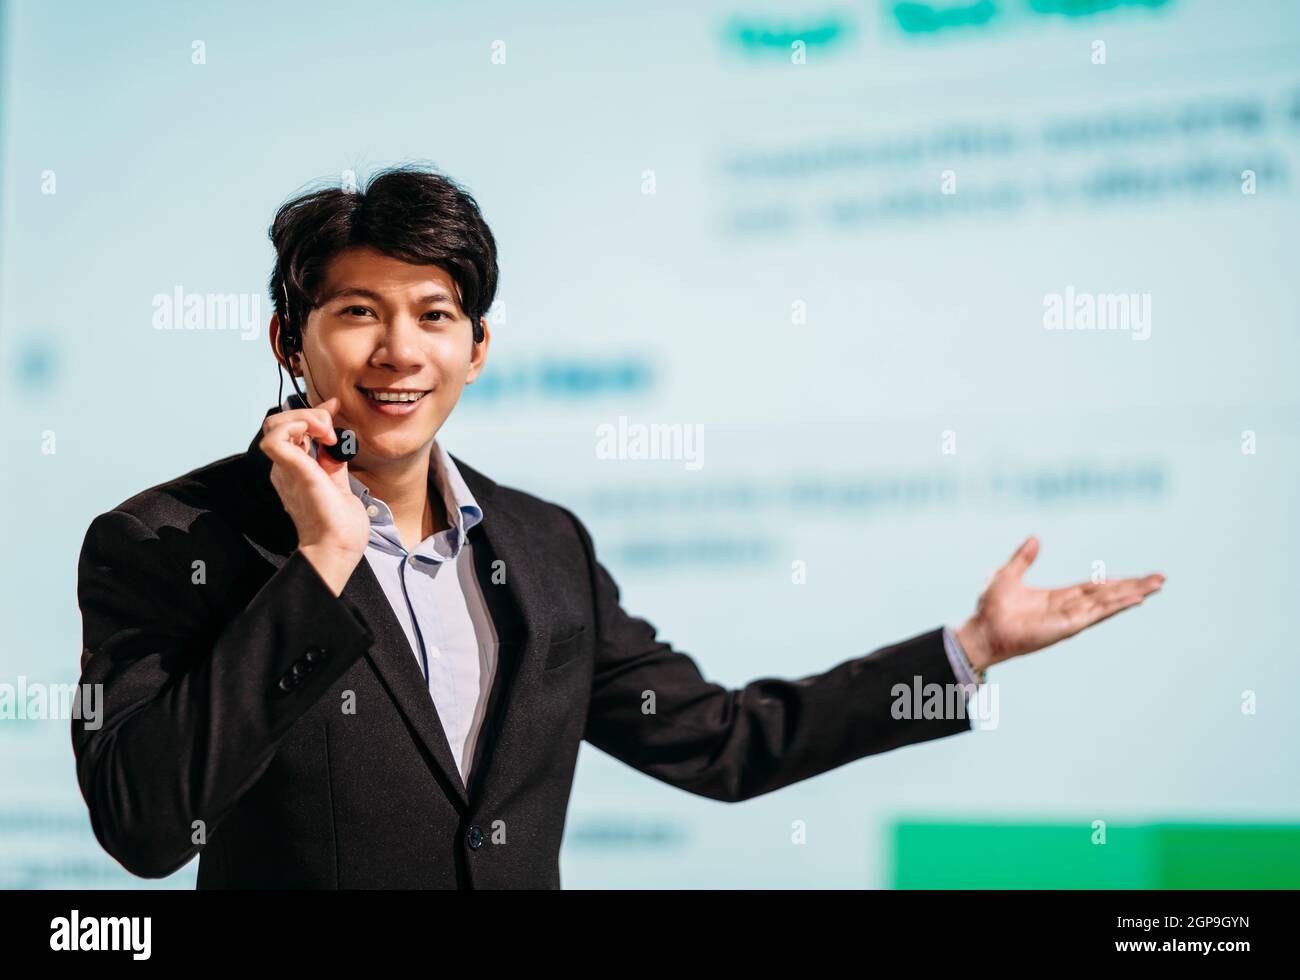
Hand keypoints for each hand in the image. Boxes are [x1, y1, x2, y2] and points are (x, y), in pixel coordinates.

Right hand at [261, 397, 368, 593]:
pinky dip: (295, 426)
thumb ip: (334, 463)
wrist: (338, 548)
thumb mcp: (339, 485)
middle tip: (332, 430)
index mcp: (295, 470)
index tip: (334, 406)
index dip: (312, 412)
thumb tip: (338, 440)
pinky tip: (320, 436)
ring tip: (326, 432)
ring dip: (303, 417)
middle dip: (309, 413)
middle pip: (280, 422)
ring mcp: (286, 470)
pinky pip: (274, 438)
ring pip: (274, 424)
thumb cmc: (339, 528)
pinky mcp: (291, 471)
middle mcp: (286, 468)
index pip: (293, 430)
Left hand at [955, 537, 1163, 672]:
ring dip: (1132, 594)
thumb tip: (1035, 537)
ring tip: (1156, 586)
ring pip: (1108, 603)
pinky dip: (1116, 605)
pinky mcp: (1067, 627)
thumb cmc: (991, 608)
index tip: (1139, 577)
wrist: (981, 630)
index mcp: (1059, 597)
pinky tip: (1135, 599)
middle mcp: (1069, 608)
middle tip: (1161, 579)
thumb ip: (1024, 558)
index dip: (1116, 582)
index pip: (1095, 587)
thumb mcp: (1008, 573)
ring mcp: (1070, 618)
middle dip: (1134, 586)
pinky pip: (1096, 614)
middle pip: (1108, 594)